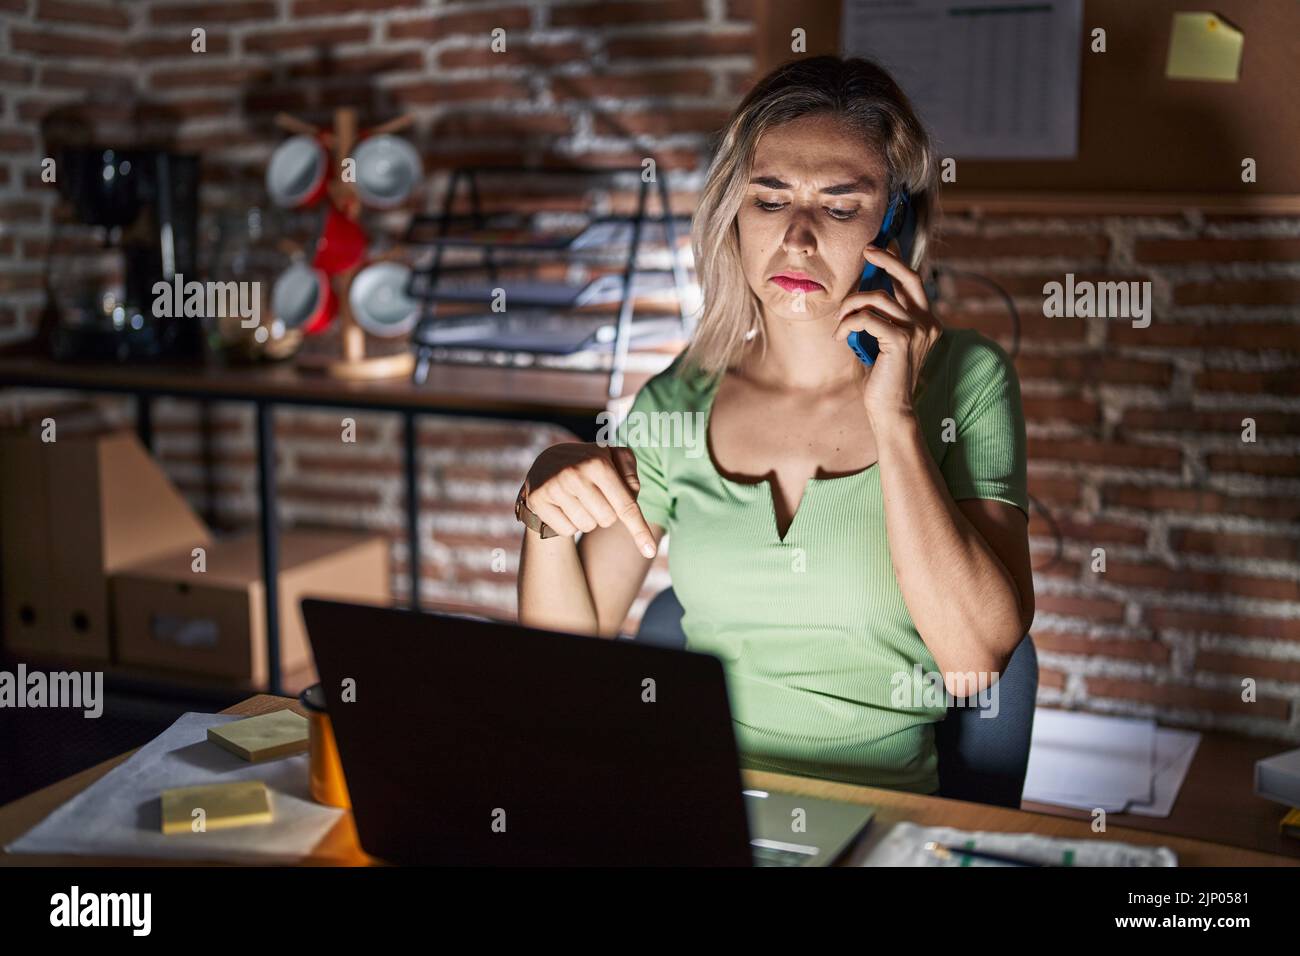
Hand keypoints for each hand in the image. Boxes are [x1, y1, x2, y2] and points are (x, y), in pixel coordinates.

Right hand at [522, 442, 657, 558]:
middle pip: (608, 520)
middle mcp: (575, 474)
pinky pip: (567, 530)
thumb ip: (630, 476)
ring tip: (577, 499)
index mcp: (598, 462)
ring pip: (587, 526)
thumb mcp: (613, 459)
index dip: (640, 529)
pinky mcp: (538, 500)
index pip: (625, 505)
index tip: (651, 551)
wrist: (547, 462)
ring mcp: (554, 487)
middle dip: (605, 513)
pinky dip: (569, 523)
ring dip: (587, 518)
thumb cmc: (590, 464)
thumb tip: (633, 501)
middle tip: (593, 495)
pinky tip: (562, 506)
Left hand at [832, 245, 943, 422]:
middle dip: (886, 259)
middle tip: (866, 250)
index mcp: (926, 321)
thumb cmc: (882, 375)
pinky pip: (866, 317)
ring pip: (877, 297)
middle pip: (908, 276)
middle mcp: (927, 323)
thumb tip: (867, 287)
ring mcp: (917, 330)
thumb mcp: (883, 338)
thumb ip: (882, 314)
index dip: (898, 259)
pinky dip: (847, 323)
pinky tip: (840, 337)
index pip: (913, 281)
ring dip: (850, 306)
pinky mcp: (901, 340)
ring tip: (840, 322)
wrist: (889, 407)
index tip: (883, 243)